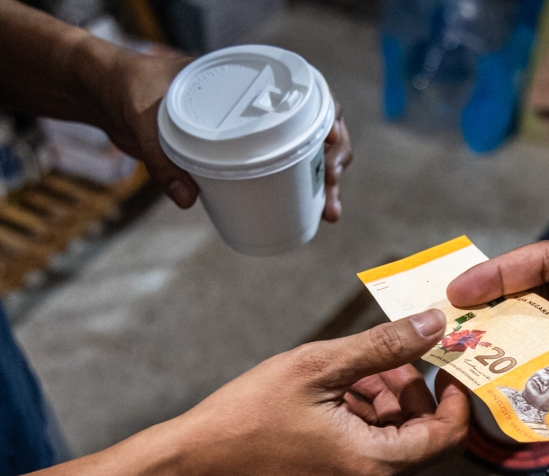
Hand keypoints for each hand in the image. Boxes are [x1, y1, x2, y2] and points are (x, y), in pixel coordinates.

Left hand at [98, 46, 352, 219]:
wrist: (107, 95)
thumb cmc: (130, 89)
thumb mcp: (143, 119)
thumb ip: (162, 159)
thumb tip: (187, 199)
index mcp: (248, 80)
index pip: (308, 94)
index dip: (330, 120)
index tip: (332, 145)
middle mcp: (259, 104)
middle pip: (316, 131)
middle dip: (333, 166)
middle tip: (331, 200)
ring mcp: (253, 130)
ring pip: (304, 154)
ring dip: (323, 184)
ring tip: (328, 214)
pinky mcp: (241, 153)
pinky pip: (280, 169)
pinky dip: (298, 190)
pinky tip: (309, 213)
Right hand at [176, 309, 467, 475]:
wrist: (194, 469)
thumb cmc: (248, 417)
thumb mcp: (319, 368)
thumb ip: (384, 346)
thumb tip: (434, 323)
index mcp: (378, 466)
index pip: (450, 435)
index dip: (455, 395)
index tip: (446, 362)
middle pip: (422, 436)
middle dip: (410, 391)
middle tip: (381, 357)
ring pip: (396, 443)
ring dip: (384, 403)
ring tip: (348, 373)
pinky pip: (372, 457)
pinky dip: (365, 423)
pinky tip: (335, 397)